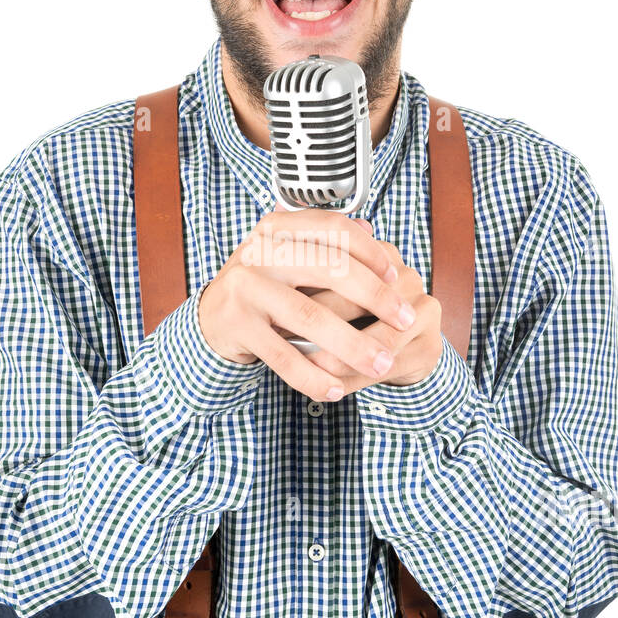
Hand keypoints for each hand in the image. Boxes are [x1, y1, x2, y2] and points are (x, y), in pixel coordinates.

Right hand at [196, 206, 419, 401]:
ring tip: (382, 364)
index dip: (371, 252)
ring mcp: (245, 288)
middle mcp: (259, 252)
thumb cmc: (263, 285)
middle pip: (330, 269)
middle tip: (406, 320)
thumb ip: (326, 243)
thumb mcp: (289, 255)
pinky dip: (313, 376)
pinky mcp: (237, 325)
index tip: (397, 275)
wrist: (211, 318)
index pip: (334, 229)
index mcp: (278, 228)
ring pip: (310, 316)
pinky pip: (283, 356)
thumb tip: (373, 229)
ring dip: (353, 345)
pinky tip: (336, 389)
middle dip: (376, 298)